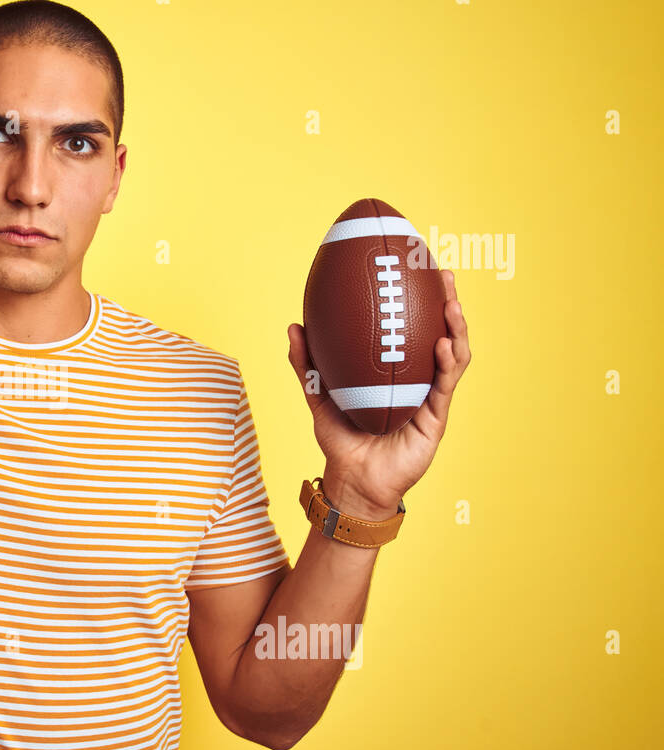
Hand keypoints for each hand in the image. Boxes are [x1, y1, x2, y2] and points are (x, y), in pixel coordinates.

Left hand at [286, 269, 471, 519]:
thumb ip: (307, 364)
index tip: (414, 268)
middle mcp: (418, 379)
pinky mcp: (437, 417)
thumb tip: (293, 326)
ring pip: (453, 354)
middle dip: (446, 301)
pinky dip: (449, 361)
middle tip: (443, 273)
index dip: (416, 300)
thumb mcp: (318, 396)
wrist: (353, 481)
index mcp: (395, 371)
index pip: (410, 328)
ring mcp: (431, 397)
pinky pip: (447, 384)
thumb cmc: (339, 440)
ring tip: (451, 302)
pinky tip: (444, 343)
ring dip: (456, 326)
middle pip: (439, 333)